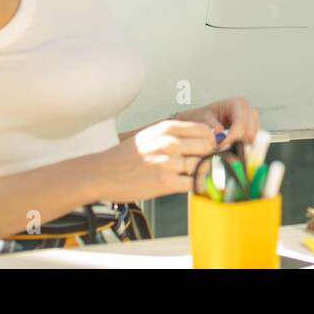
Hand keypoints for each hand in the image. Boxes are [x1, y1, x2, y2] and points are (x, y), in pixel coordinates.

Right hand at [96, 119, 217, 203]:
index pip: (205, 131)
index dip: (211, 141)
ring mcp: (167, 163)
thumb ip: (175, 134)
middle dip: (210, 156)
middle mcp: (169, 143)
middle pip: (208, 148)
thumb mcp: (151, 134)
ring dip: (202, 172)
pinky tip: (189, 185)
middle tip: (204, 164)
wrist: (102, 173)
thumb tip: (203, 138)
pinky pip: (193, 184)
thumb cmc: (126, 155)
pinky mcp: (164, 183)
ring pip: (202, 166)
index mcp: (167, 128)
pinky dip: (196, 185)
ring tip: (194, 175)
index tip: (209, 149)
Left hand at [174, 96, 259, 145]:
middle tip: (222, 147)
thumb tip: (220, 135)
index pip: (241, 124)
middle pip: (249, 132)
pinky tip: (232, 145)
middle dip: (237, 142)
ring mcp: (253, 119)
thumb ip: (212, 126)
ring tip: (226, 144)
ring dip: (240, 144)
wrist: (204, 118)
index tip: (220, 146)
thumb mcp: (204, 118)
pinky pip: (252, 140)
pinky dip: (243, 145)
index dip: (232, 138)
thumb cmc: (204, 116)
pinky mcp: (253, 128)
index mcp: (238, 103)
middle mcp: (249, 110)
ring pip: (252, 137)